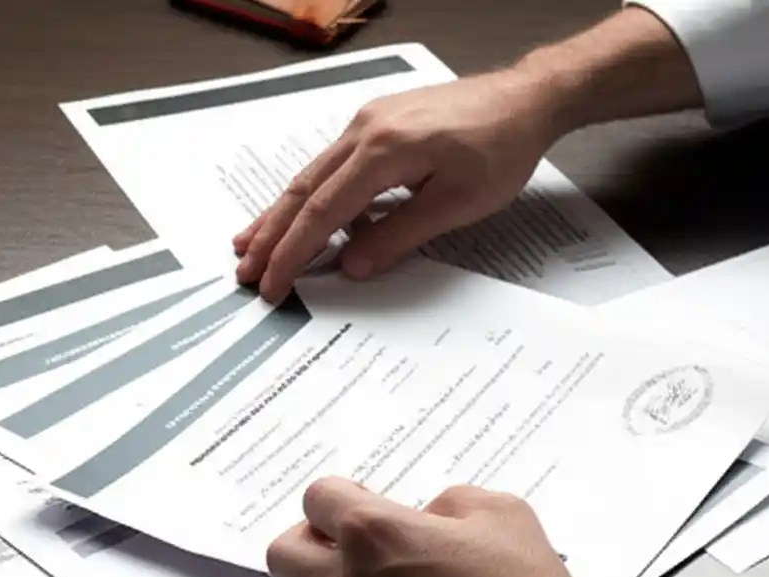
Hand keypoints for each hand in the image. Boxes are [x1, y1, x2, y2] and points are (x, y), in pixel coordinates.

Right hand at [234, 69, 567, 301]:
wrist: (524, 99)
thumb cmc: (500, 149)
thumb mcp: (457, 204)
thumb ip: (400, 236)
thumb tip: (352, 266)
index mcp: (383, 151)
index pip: (322, 212)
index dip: (293, 253)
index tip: (272, 284)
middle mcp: (364, 131)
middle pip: (302, 190)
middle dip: (270, 235)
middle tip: (244, 271)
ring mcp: (367, 123)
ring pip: (310, 176)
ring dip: (281, 214)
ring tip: (251, 244)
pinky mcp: (376, 124)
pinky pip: (331, 165)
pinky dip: (310, 195)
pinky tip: (301, 214)